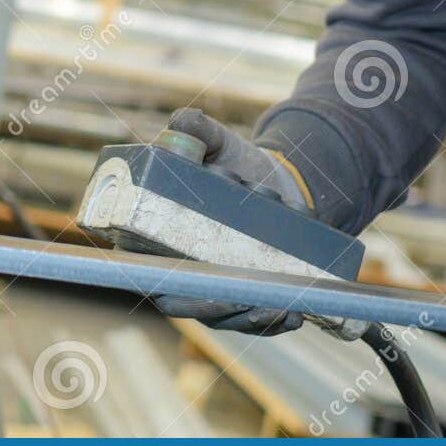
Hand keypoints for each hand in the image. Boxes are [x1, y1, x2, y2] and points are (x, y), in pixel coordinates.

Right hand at [150, 108, 313, 335]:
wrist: (272, 175)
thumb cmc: (229, 160)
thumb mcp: (216, 140)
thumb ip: (196, 128)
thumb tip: (182, 124)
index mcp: (158, 237)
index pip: (154, 274)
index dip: (170, 287)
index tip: (194, 282)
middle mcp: (183, 268)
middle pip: (191, 304)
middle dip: (218, 307)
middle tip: (246, 296)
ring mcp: (213, 286)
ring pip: (226, 317)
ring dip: (251, 317)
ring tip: (278, 306)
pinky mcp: (243, 296)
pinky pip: (253, 320)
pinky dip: (272, 322)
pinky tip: (291, 315)